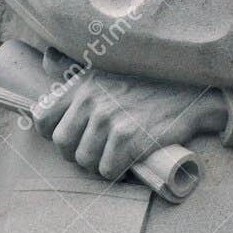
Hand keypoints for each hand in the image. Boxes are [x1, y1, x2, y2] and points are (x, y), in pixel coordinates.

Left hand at [31, 66, 227, 180]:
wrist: (189, 93)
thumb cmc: (147, 83)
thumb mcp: (105, 68)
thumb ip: (71, 66)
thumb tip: (46, 58)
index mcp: (82, 85)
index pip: (43, 117)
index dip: (52, 133)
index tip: (70, 137)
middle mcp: (91, 100)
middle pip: (62, 144)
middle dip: (76, 154)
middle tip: (95, 152)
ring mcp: (109, 119)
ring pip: (85, 160)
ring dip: (97, 166)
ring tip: (112, 158)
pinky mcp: (128, 138)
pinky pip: (108, 169)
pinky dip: (116, 173)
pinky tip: (126, 165)